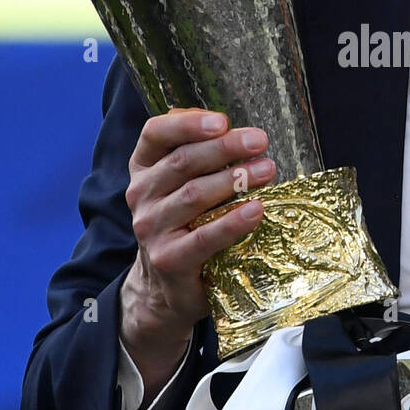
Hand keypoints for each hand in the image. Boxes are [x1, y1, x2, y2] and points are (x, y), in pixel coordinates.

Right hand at [120, 108, 275, 402]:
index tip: (222, 121)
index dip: (188, 123)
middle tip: (260, 141)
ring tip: (267, 169)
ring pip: (194, 195)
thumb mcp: (181, 185)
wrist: (164, 288)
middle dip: (225, 148)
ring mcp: (152, 228)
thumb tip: (236, 129)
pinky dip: (233, 222)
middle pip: (182, 162)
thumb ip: (199, 155)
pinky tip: (257, 209)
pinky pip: (204, 237)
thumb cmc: (185, 224)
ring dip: (234, 179)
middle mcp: (142, 194)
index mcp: (144, 168)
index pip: (156, 133)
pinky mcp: (169, 258)